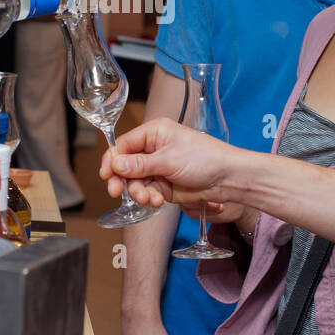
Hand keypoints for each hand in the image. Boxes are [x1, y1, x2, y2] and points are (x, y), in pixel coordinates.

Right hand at [99, 117, 239, 210]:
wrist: (227, 178)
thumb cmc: (205, 158)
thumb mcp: (169, 159)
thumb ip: (140, 164)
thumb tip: (116, 165)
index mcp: (154, 133)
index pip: (123, 145)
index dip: (113, 160)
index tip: (107, 175)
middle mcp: (153, 149)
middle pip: (125, 165)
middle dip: (121, 180)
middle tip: (116, 192)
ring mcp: (158, 168)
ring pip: (135, 182)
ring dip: (137, 191)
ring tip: (147, 198)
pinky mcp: (164, 185)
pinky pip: (147, 192)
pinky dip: (148, 198)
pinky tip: (156, 201)